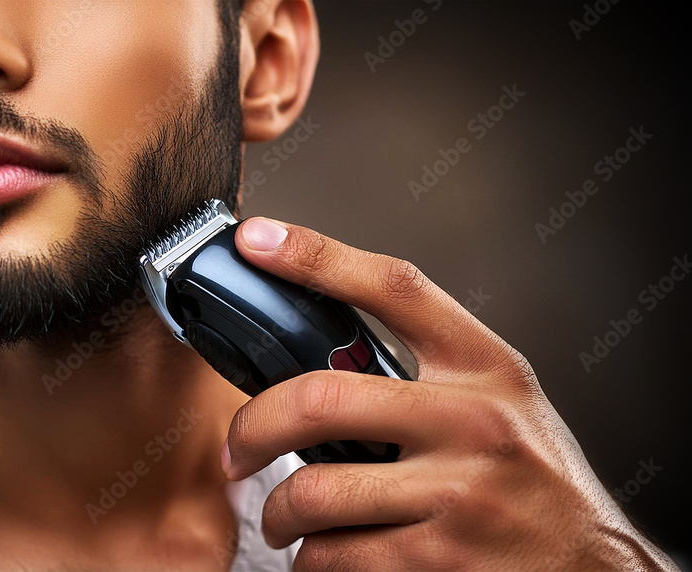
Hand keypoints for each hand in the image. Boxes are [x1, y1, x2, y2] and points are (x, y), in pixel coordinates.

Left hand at [222, 217, 676, 570]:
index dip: (313, 255)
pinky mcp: (441, 559)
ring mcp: (460, 493)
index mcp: (486, 366)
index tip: (255, 240)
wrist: (596, 566)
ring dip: (281, 514)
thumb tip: (315, 359)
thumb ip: (428, 374)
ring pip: (314, 493)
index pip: (392, 286)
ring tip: (289, 519)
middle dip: (251, 428)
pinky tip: (330, 553)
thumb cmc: (533, 480)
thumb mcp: (500, 402)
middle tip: (235, 450)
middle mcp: (475, 420)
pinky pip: (334, 555)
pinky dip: (314, 558)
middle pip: (319, 397)